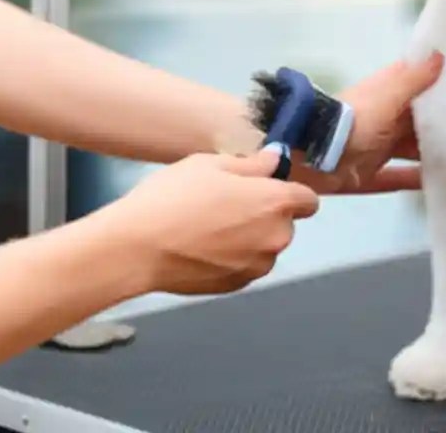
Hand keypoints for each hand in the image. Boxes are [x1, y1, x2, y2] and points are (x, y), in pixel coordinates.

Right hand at [87, 152, 317, 295]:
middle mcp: (276, 238)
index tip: (267, 188)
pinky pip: (245, 265)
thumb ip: (252, 164)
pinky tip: (202, 248)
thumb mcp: (210, 165)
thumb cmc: (173, 198)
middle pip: (285, 224)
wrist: (136, 248)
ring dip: (250, 238)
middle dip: (265, 214)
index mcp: (276, 203)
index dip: (290, 192)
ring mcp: (258, 266)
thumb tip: (275, 161)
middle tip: (226, 204)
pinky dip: (233, 258)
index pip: (308, 200)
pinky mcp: (237, 285)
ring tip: (209, 228)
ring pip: (265, 247)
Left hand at [291, 52, 443, 193]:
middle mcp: (384, 118)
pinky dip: (414, 180)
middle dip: (443, 122)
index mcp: (387, 94)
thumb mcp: (388, 96)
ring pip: (411, 148)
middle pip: (418, 119)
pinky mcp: (368, 174)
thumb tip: (440, 53)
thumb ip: (414, 79)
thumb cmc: (356, 121)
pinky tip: (438, 185)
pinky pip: (396, 177)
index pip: (418, 82)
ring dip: (431, 153)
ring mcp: (375, 147)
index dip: (441, 82)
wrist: (315, 157)